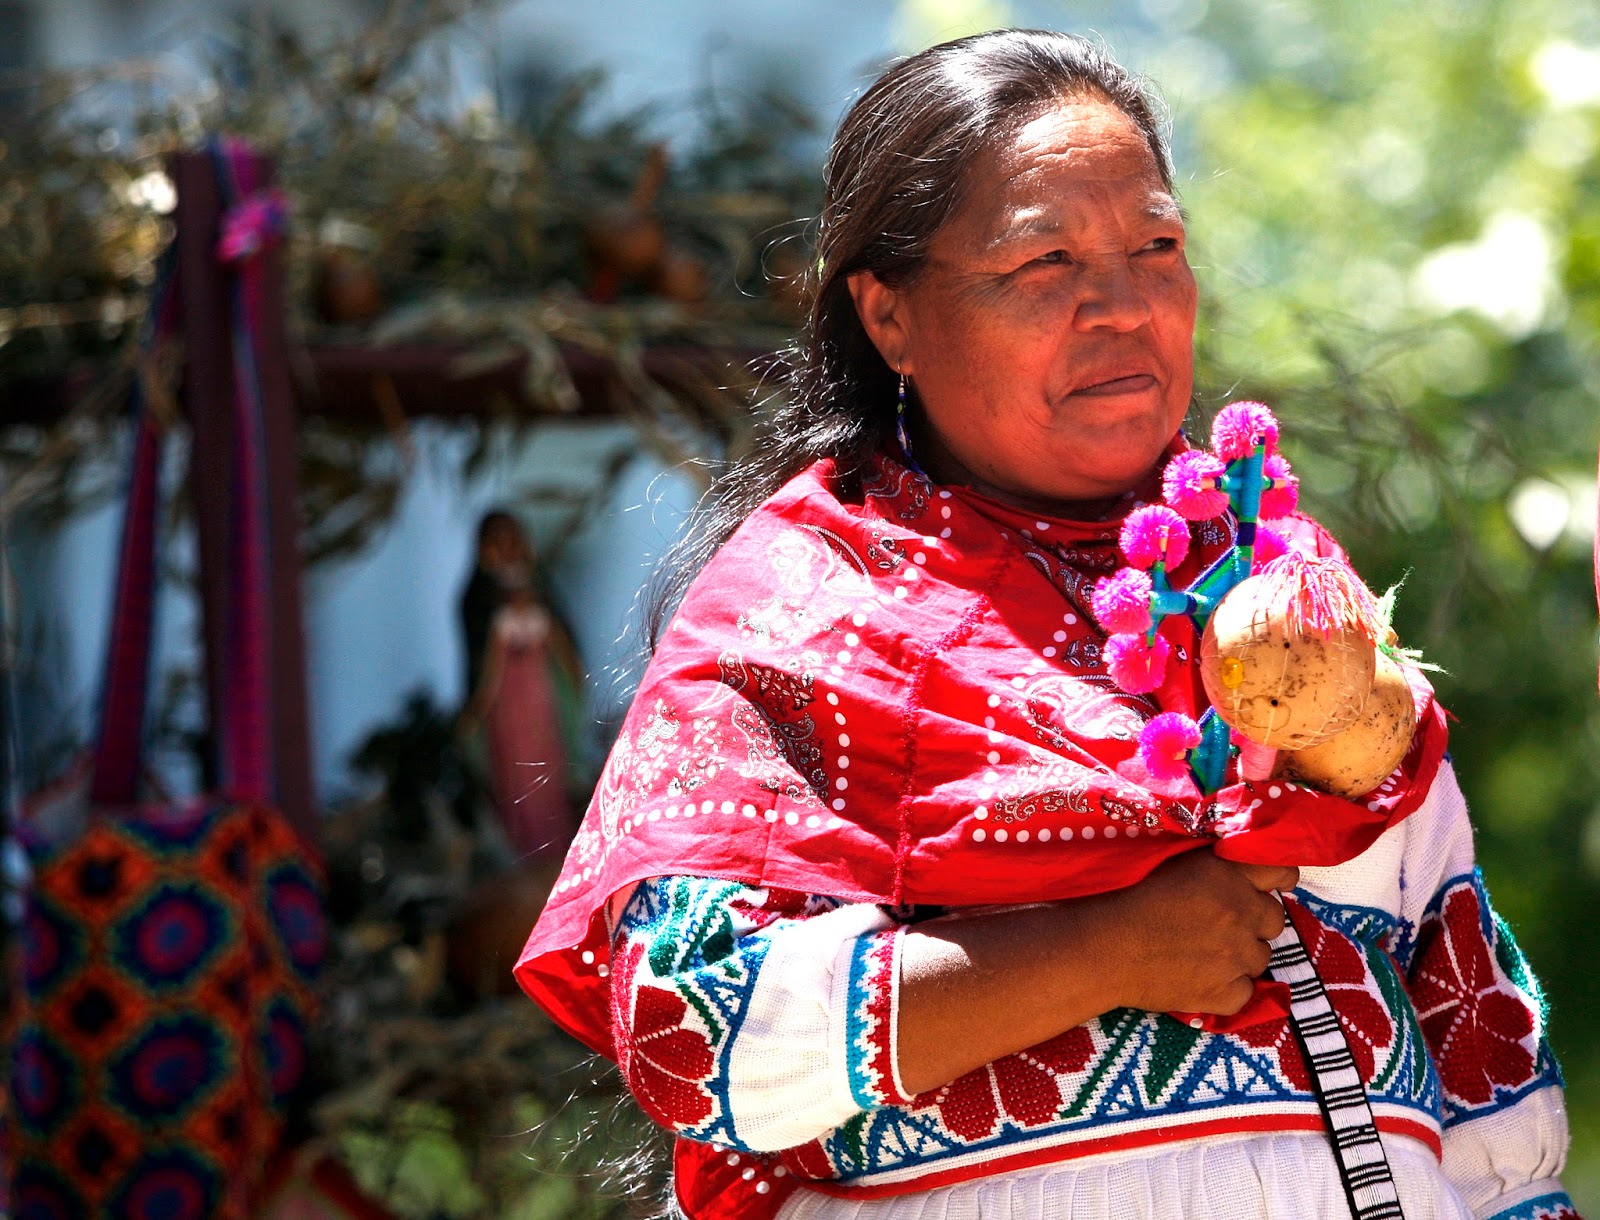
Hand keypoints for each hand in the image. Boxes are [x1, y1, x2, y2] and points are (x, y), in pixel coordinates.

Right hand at [1093, 850, 1296, 1016]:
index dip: (1278, 879)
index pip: (1281, 871)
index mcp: (1226, 873)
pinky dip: (1227, 988)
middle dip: (1253, 921)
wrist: (1100, 948)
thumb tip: (1233, 866)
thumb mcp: (1171, 862)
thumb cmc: (1123, 898)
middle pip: (1274, 919)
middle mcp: (1240, 912)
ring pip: (1260, 957)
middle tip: (1220, 924)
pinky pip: (1245, 992)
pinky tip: (1198, 978)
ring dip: (1239, 955)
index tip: (1267, 885)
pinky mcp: (1225, 993)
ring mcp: (1236, 956)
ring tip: (1202, 953)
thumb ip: (1211, 864)